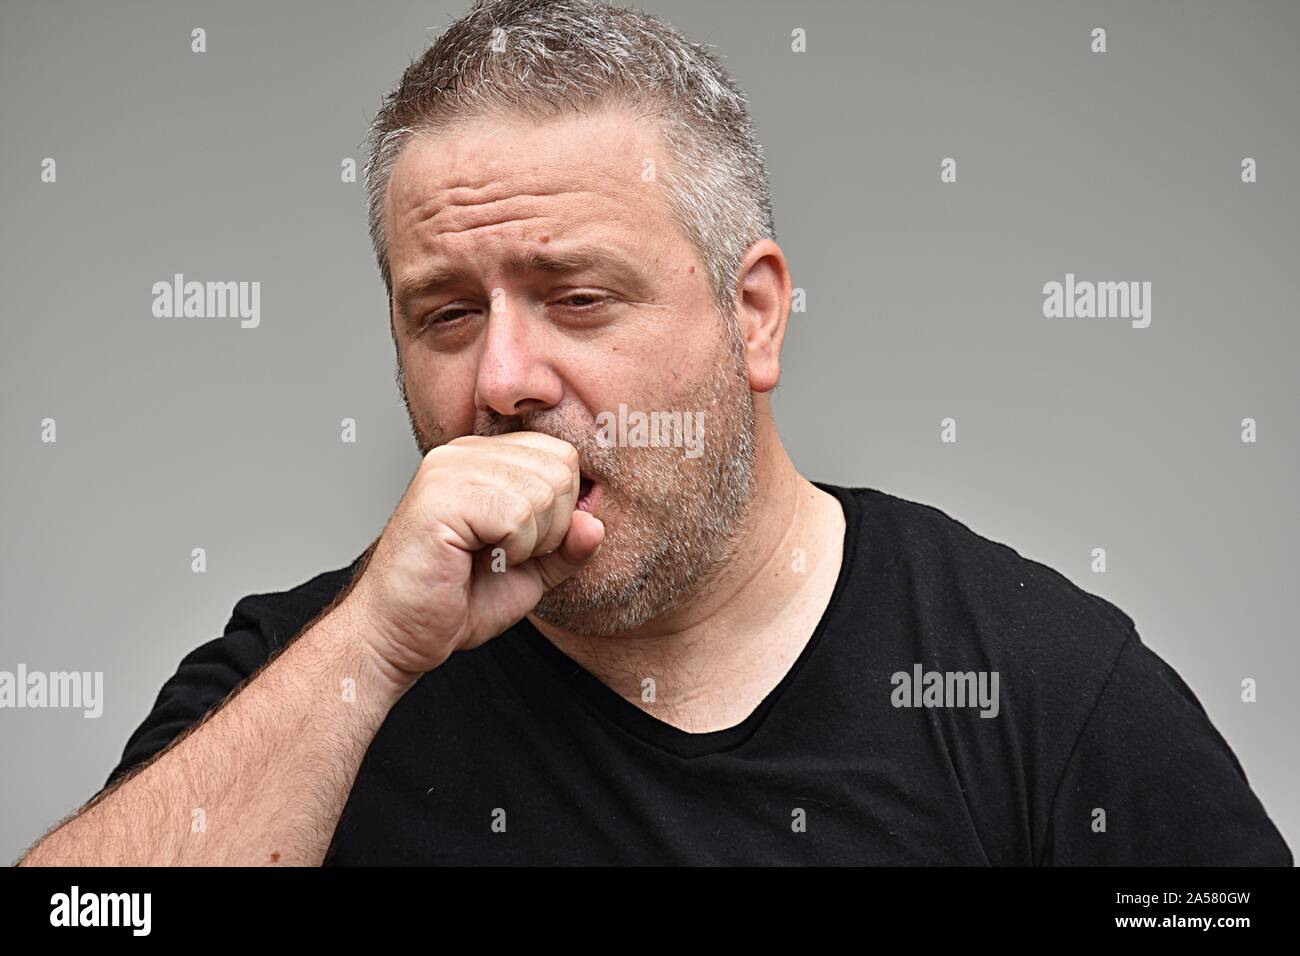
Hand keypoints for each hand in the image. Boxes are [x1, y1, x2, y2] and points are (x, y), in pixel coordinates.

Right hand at [345, 432, 604, 682]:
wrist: (399, 634)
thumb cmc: (456, 601)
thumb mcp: (531, 573)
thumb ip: (567, 546)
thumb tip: (596, 523)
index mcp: (485, 457)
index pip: (562, 455)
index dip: (561, 510)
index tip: (521, 544)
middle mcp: (465, 452)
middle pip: (560, 467)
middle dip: (551, 526)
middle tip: (505, 554)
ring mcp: (450, 468)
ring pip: (543, 490)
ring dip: (529, 541)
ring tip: (488, 557)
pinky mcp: (441, 495)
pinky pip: (518, 514)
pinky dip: (512, 549)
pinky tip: (477, 559)